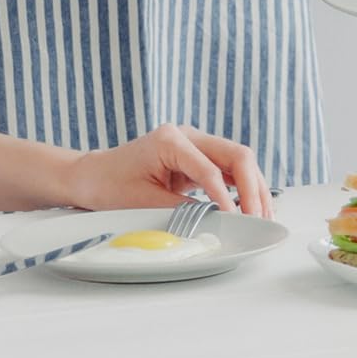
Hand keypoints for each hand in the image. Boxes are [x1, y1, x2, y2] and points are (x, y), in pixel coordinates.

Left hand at [64, 125, 273, 218]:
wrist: (93, 176)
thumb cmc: (110, 186)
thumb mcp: (142, 202)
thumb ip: (181, 210)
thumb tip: (215, 222)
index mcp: (172, 139)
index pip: (210, 168)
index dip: (226, 196)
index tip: (236, 220)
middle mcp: (189, 135)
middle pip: (236, 154)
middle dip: (253, 187)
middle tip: (259, 219)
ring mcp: (195, 144)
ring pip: (238, 160)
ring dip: (254, 187)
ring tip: (263, 216)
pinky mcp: (197, 157)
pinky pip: (228, 170)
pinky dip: (242, 187)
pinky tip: (252, 206)